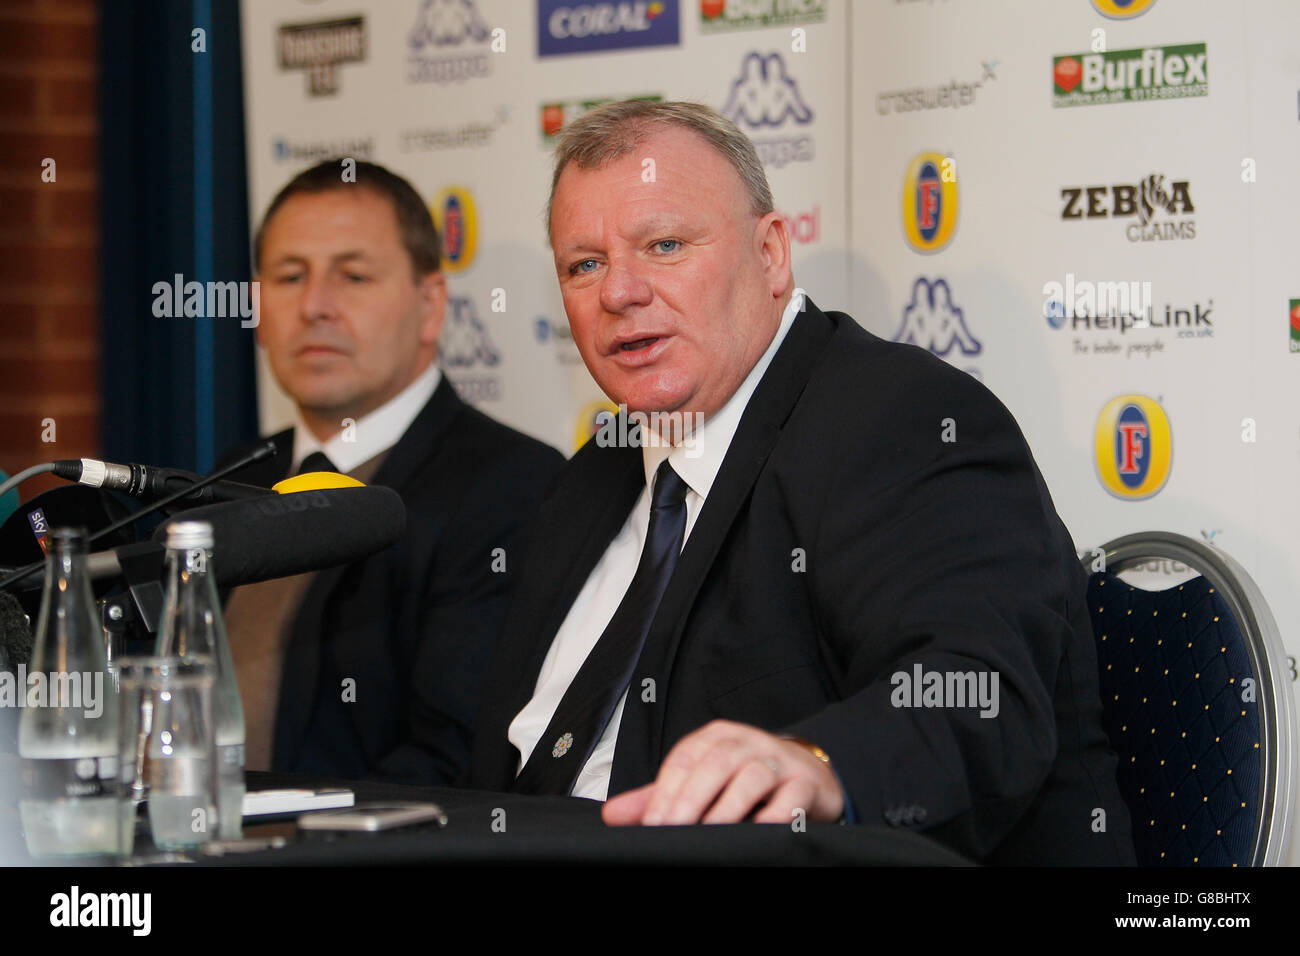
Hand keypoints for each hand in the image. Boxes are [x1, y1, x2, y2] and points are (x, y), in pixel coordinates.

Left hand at [602, 720, 844, 825]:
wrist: (809, 775)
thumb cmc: (747, 778)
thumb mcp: (702, 780)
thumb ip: (659, 796)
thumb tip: (612, 815)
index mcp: (716, 737)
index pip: (685, 758)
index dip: (665, 790)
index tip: (651, 822)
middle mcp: (747, 742)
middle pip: (716, 763)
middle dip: (692, 798)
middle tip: (674, 828)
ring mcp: (778, 761)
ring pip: (753, 776)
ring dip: (729, 806)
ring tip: (711, 832)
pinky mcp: (805, 784)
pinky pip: (791, 797)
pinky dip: (774, 815)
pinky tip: (756, 832)